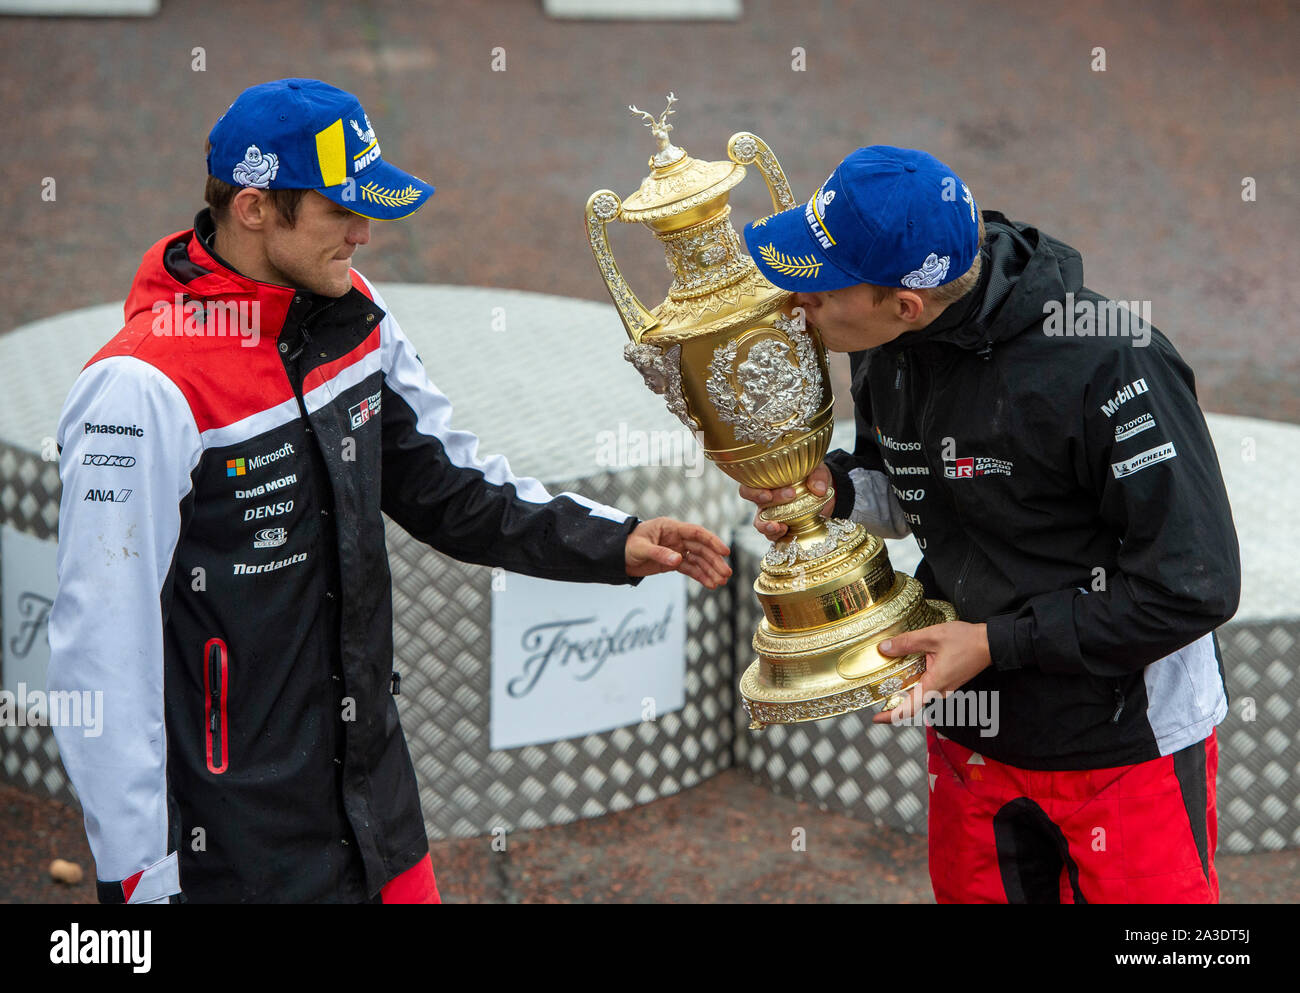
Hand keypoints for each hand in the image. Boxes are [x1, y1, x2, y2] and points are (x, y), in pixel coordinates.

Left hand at [625, 517, 731, 588]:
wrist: (616, 556)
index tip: (725, 552)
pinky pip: (690, 569)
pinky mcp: (673, 562)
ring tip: (720, 582)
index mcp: (670, 528)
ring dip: (710, 571)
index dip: (712, 541)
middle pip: (701, 549)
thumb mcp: (641, 549)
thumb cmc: (627, 546)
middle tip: (726, 574)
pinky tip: (710, 584)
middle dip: (714, 561)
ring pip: (698, 560)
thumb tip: (678, 560)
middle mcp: (676, 538)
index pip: (696, 533)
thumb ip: (660, 554)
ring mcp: (676, 550)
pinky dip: (700, 576)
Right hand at [738, 464, 831, 540]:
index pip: (749, 487)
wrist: (824, 496)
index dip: (753, 492)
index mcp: (768, 483)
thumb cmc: (813, 478)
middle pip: (756, 503)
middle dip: (769, 502)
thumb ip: (818, 477)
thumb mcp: (818, 471)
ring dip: (767, 526)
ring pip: (760, 522)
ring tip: (780, 527)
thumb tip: (818, 489)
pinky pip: (773, 535)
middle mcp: (766, 500)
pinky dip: (777, 535)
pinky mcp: (782, 528)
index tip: (768, 494)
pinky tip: (787, 531)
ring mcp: (773, 515)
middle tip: (790, 496)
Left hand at [870, 621, 991, 724]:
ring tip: (888, 684)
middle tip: (876, 697)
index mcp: (935, 684)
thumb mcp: (932, 636)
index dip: (891, 715)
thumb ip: (907, 642)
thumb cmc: (966, 640)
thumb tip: (884, 648)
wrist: (992, 642)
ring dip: (905, 692)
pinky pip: (929, 687)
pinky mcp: (949, 682)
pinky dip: (916, 683)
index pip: (910, 708)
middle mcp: (941, 691)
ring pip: (921, 695)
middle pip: (913, 704)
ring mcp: (946, 688)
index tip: (876, 718)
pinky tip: (907, 671)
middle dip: (894, 703)